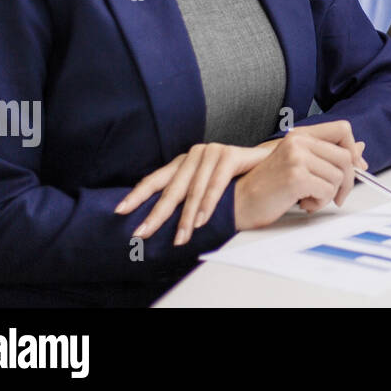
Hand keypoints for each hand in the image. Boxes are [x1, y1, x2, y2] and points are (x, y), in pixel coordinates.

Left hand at [117, 142, 271, 245]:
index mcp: (184, 162)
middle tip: (142, 233)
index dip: (137, 195)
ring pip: (194, 191)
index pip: (156, 179)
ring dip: (186, 218)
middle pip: (172, 188)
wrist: (269, 164)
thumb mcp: (205, 187)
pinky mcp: (229, 154)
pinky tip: (202, 221)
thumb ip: (187, 197)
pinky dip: (208, 205)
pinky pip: (216, 184)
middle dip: (157, 214)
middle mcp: (195, 154)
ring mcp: (212, 152)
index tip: (120, 211)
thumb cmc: (235, 180)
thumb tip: (158, 220)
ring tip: (180, 238)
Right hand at [234, 120, 368, 231]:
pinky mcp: (296, 176)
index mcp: (300, 135)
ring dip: (328, 195)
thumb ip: (327, 154)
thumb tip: (359, 147)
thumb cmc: (267, 186)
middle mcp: (299, 141)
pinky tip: (302, 203)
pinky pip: (327, 191)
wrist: (237, 202)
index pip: (343, 129)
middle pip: (346, 157)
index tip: (355, 167)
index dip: (353, 150)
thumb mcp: (299, 164)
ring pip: (338, 177)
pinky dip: (319, 203)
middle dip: (347, 181)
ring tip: (308, 198)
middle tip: (335, 196)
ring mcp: (297, 157)